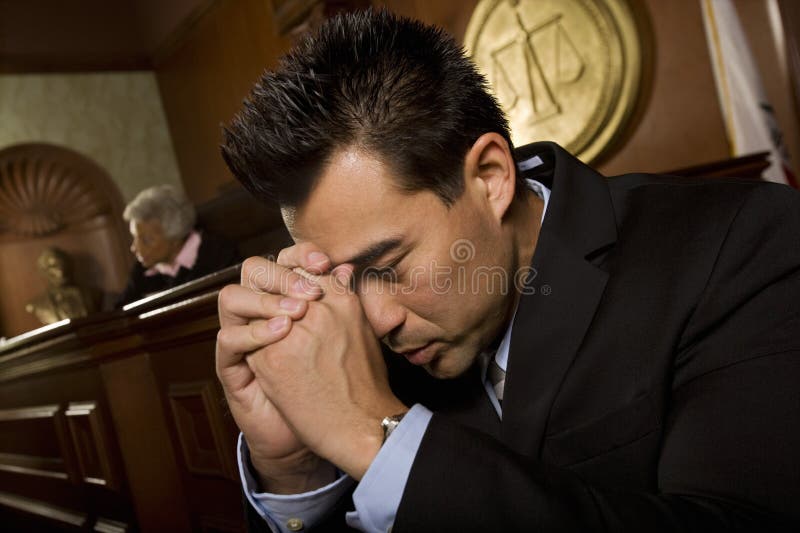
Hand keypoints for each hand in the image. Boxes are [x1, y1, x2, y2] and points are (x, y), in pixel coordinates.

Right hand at [215, 244, 332, 492]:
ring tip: (296, 313)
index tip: (324, 262)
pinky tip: (282, 333)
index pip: (282, 259)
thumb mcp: (342, 335)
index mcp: (287, 298)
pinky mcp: (231, 365)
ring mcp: (243, 337)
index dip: (300, 253)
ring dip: (264, 300)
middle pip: (253, 270)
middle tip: (310, 292)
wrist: (323, 428)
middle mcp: (260, 312)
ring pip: (232, 297)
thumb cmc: (335, 378)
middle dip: (281, 275)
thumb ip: (342, 301)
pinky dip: (254, 332)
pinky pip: (228, 338)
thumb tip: (346, 268)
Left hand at [246, 265, 408, 480]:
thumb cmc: (365, 383)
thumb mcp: (362, 332)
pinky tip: (269, 367)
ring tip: (269, 339)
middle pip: (272, 277)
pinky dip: (253, 351)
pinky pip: (247, 341)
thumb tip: (339, 269)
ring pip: (255, 307)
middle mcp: (317, 309)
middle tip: (269, 310)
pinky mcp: (271, 358)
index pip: (304, 268)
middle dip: (264, 289)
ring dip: (257, 320)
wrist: (362, 427)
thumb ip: (345, 298)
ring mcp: (292, 332)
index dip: (292, 274)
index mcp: (341, 299)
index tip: (292, 290)